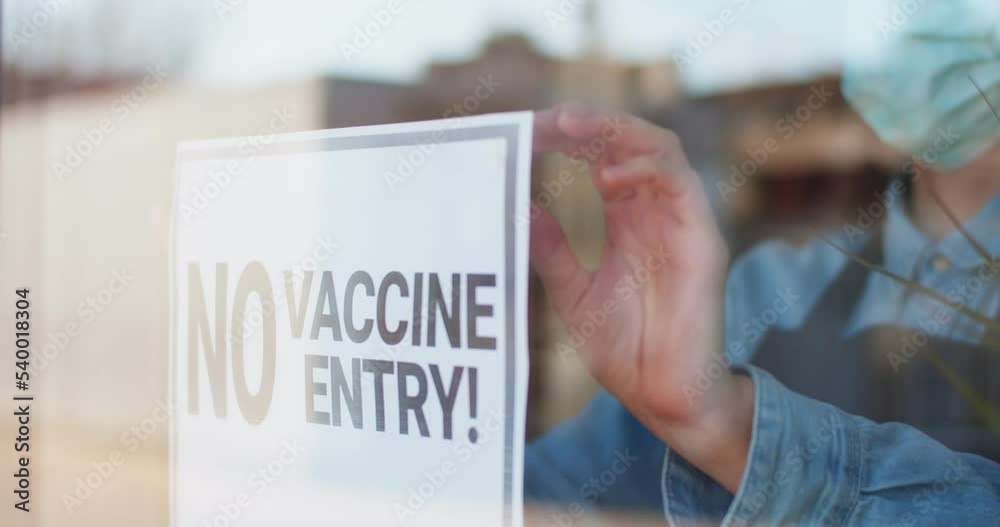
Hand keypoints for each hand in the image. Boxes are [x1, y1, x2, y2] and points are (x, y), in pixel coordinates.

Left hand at [531, 104, 752, 490]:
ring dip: (616, 131)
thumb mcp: (573, 291)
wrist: (664, 397)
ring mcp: (681, 222)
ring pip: (660, 148)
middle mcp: (656, 212)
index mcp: (628, 220)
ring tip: (571, 127)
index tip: (526, 131)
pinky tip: (607, 176)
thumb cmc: (624, 348)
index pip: (601, 157)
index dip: (568, 138)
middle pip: (629, 142)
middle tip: (545, 119)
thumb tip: (515, 205)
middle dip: (588, 123)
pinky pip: (681, 185)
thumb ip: (550, 248)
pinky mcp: (702, 240)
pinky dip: (646, 169)